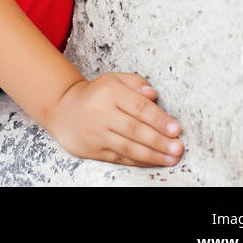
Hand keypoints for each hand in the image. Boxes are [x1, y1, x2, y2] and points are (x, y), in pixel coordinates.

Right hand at [42, 72, 183, 166]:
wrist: (64, 110)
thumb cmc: (96, 94)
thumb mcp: (114, 80)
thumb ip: (135, 83)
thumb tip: (153, 94)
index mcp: (109, 91)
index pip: (139, 107)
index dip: (160, 120)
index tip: (176, 129)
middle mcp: (101, 112)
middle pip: (135, 130)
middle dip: (160, 141)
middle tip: (178, 147)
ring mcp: (97, 133)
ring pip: (129, 147)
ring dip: (153, 155)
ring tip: (171, 158)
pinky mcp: (93, 150)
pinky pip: (120, 158)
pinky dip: (139, 162)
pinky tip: (153, 161)